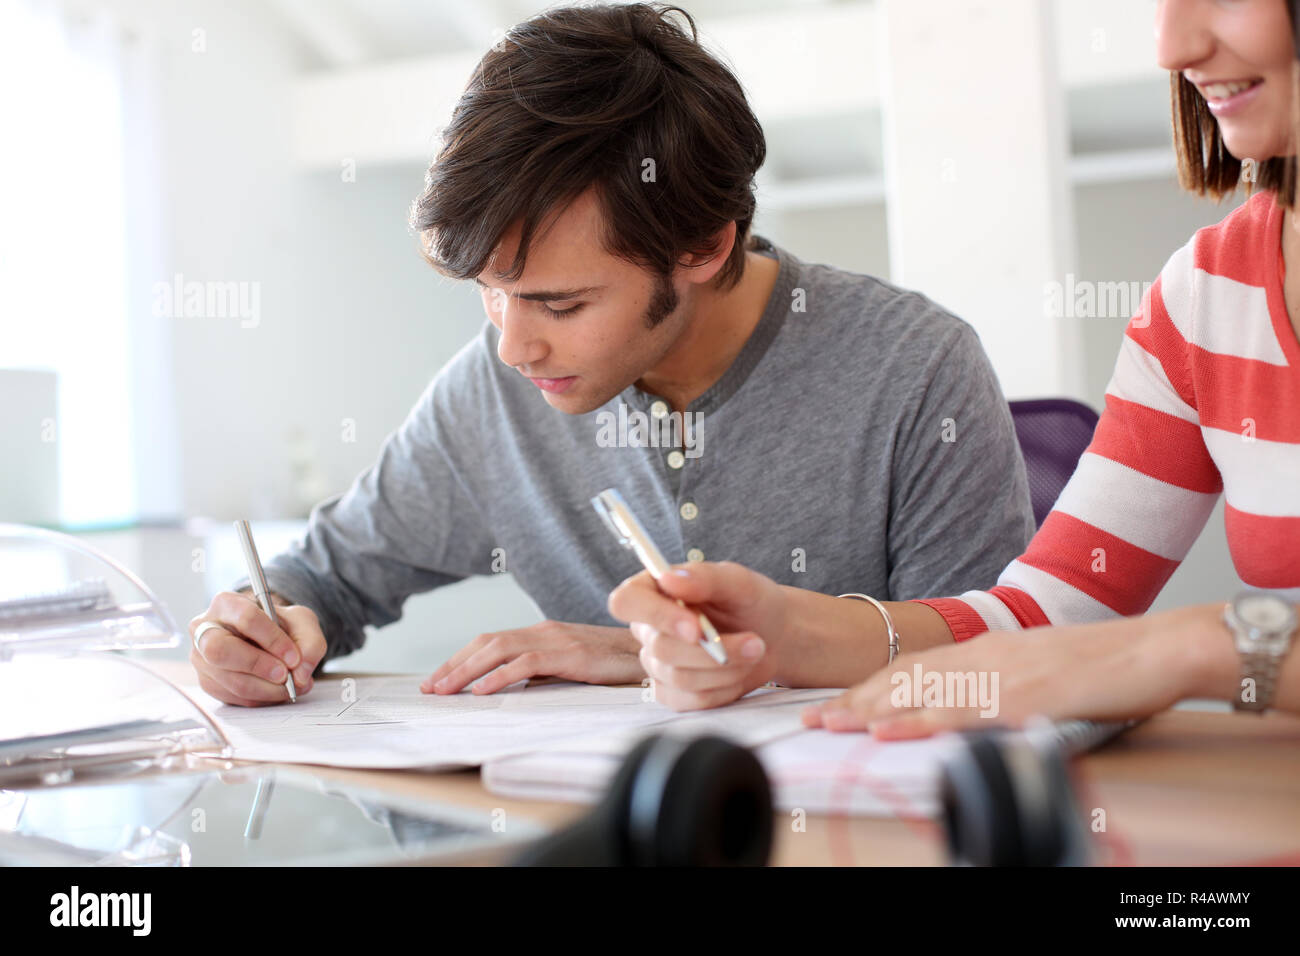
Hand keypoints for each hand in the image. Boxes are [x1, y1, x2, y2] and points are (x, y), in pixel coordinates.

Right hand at [189, 590, 325, 706]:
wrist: (267, 638)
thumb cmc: (280, 626)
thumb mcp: (302, 623)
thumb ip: (310, 643)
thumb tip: (301, 674)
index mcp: (227, 603)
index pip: (246, 618)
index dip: (272, 640)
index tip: (294, 657)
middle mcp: (205, 629)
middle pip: (221, 651)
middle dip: (258, 666)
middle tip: (285, 675)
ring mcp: (201, 658)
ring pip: (230, 679)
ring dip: (266, 688)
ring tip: (291, 686)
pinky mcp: (208, 682)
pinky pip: (233, 697)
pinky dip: (261, 698)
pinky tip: (276, 691)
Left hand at [421, 621, 643, 694]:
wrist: (651, 652)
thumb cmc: (613, 663)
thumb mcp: (569, 667)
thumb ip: (541, 672)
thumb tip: (510, 688)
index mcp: (541, 633)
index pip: (489, 641)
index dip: (460, 659)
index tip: (437, 680)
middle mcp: (544, 631)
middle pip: (486, 642)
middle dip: (453, 665)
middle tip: (430, 688)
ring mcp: (556, 640)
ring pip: (499, 649)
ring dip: (467, 671)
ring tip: (445, 690)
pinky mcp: (571, 654)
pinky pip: (527, 663)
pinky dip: (501, 675)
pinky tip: (483, 690)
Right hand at [608, 562, 789, 709]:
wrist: (773, 636)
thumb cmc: (750, 601)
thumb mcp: (737, 581)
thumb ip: (704, 577)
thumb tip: (668, 578)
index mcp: (651, 590)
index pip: (625, 602)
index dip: (656, 617)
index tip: (696, 628)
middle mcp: (647, 627)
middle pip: (660, 648)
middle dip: (713, 650)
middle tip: (754, 641)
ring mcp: (657, 663)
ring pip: (679, 677)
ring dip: (726, 668)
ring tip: (754, 650)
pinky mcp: (672, 692)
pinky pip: (690, 700)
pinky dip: (724, 689)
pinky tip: (740, 671)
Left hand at [801, 605, 1220, 737]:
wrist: (1155, 649)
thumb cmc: (1103, 663)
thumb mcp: (1038, 668)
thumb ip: (1000, 682)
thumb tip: (970, 705)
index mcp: (986, 649)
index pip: (913, 669)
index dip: (871, 688)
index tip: (837, 704)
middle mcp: (984, 656)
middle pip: (904, 679)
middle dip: (856, 700)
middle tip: (814, 718)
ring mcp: (1001, 676)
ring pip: (921, 694)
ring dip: (871, 711)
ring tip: (832, 724)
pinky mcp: (1021, 698)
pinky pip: (961, 714)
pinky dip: (920, 724)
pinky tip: (889, 732)